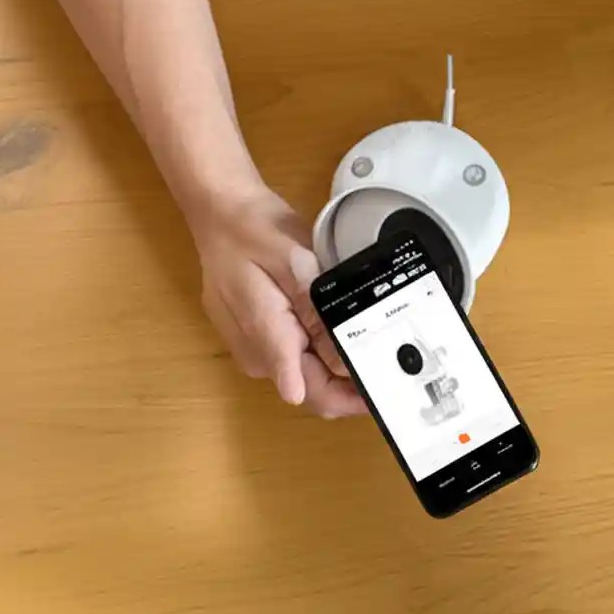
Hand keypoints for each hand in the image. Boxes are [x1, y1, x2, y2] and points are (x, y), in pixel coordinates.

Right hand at [191, 188, 367, 418]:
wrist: (219, 214)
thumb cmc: (254, 231)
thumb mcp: (293, 263)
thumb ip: (316, 315)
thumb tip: (340, 365)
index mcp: (269, 340)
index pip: (319, 395)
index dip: (357, 400)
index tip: (390, 389)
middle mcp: (260, 358)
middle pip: (317, 392)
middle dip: (355, 384)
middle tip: (393, 360)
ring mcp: (258, 353)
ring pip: (311, 378)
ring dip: (342, 367)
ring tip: (376, 341)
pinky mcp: (261, 344)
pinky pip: (299, 360)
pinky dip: (325, 351)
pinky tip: (345, 330)